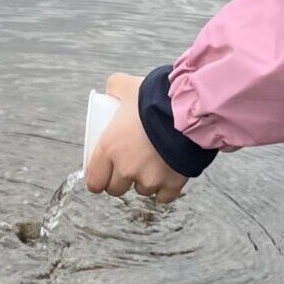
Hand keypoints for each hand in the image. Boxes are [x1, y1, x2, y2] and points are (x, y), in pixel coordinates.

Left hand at [84, 71, 187, 202]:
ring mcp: (150, 179)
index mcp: (109, 149)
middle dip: (121, 179)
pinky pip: (164, 197)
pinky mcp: (172, 184)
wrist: (189, 109)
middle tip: (129, 165)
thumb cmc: (155, 97)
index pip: (94, 181)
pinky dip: (165, 189)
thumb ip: (115, 87)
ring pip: (142, 191)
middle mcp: (126, 169)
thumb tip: (111, 90)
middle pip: (116, 189)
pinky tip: (167, 176)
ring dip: (144, 181)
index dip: (98, 178)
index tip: (103, 173)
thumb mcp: (127, 86)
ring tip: (153, 163)